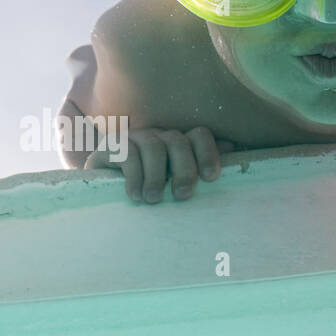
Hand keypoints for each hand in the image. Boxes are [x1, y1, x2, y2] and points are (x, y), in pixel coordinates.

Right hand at [84, 127, 234, 202]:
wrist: (103, 196)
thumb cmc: (146, 193)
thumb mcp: (173, 186)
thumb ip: (197, 169)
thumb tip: (232, 148)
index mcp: (176, 143)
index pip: (199, 135)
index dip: (208, 153)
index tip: (211, 179)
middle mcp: (158, 136)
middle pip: (178, 141)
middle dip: (184, 169)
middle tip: (182, 195)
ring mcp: (134, 139)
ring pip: (154, 146)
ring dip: (156, 176)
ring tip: (153, 200)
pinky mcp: (110, 147)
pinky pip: (127, 154)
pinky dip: (134, 176)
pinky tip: (134, 196)